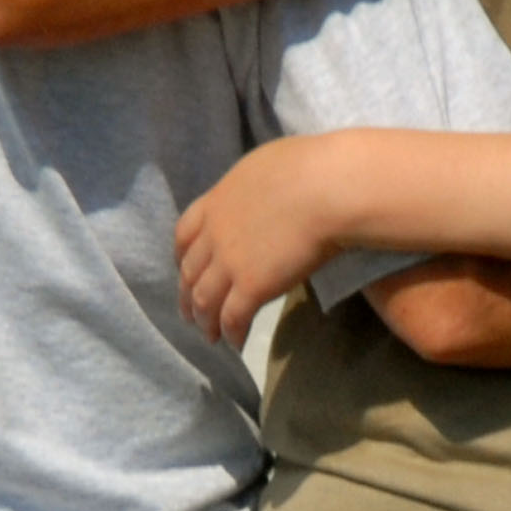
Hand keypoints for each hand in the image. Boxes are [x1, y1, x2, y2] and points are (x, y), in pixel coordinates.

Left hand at [176, 146, 345, 345]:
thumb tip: (264, 192)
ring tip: (210, 336)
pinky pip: (233, 318)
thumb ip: (254, 187)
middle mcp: (215, 234)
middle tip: (190, 313)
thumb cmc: (310, 166)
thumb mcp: (267, 166)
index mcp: (217, 200)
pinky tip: (236, 343)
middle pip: (190, 272)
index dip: (181, 257)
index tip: (185, 270)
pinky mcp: (252, 287)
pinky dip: (231, 333)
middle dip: (188, 295)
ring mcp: (230, 262)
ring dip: (205, 321)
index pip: (184, 234)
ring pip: (205, 300)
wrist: (328, 188)